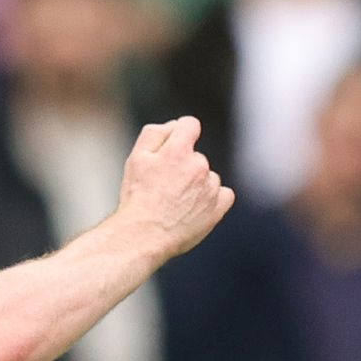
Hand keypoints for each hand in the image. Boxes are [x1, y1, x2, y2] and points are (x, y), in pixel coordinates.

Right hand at [113, 116, 232, 257]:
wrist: (144, 235)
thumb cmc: (137, 197)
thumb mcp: (136, 158)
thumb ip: (155, 134)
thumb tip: (174, 126)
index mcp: (178, 150)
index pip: (190, 125)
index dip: (180, 134)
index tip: (173, 148)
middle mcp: (198, 166)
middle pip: (196, 156)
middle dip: (183, 166)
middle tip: (164, 187)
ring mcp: (210, 188)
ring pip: (208, 177)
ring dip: (197, 184)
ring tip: (176, 203)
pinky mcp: (218, 208)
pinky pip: (224, 195)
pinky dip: (214, 199)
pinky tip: (196, 208)